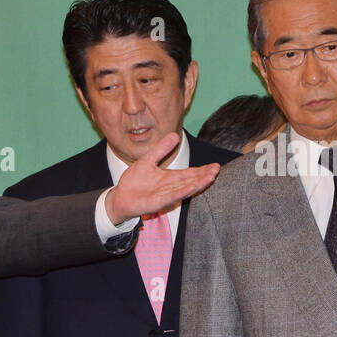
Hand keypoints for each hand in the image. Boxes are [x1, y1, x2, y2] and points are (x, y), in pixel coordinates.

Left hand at [104, 132, 219, 224]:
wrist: (120, 198)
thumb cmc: (133, 182)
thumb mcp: (148, 160)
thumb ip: (161, 149)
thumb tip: (174, 135)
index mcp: (170, 178)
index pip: (190, 173)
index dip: (202, 170)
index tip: (215, 165)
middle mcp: (171, 187)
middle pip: (191, 180)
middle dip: (204, 175)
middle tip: (217, 169)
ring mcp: (166, 195)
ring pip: (186, 188)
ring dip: (199, 183)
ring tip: (211, 177)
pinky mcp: (159, 202)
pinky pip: (173, 196)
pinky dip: (183, 191)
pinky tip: (192, 187)